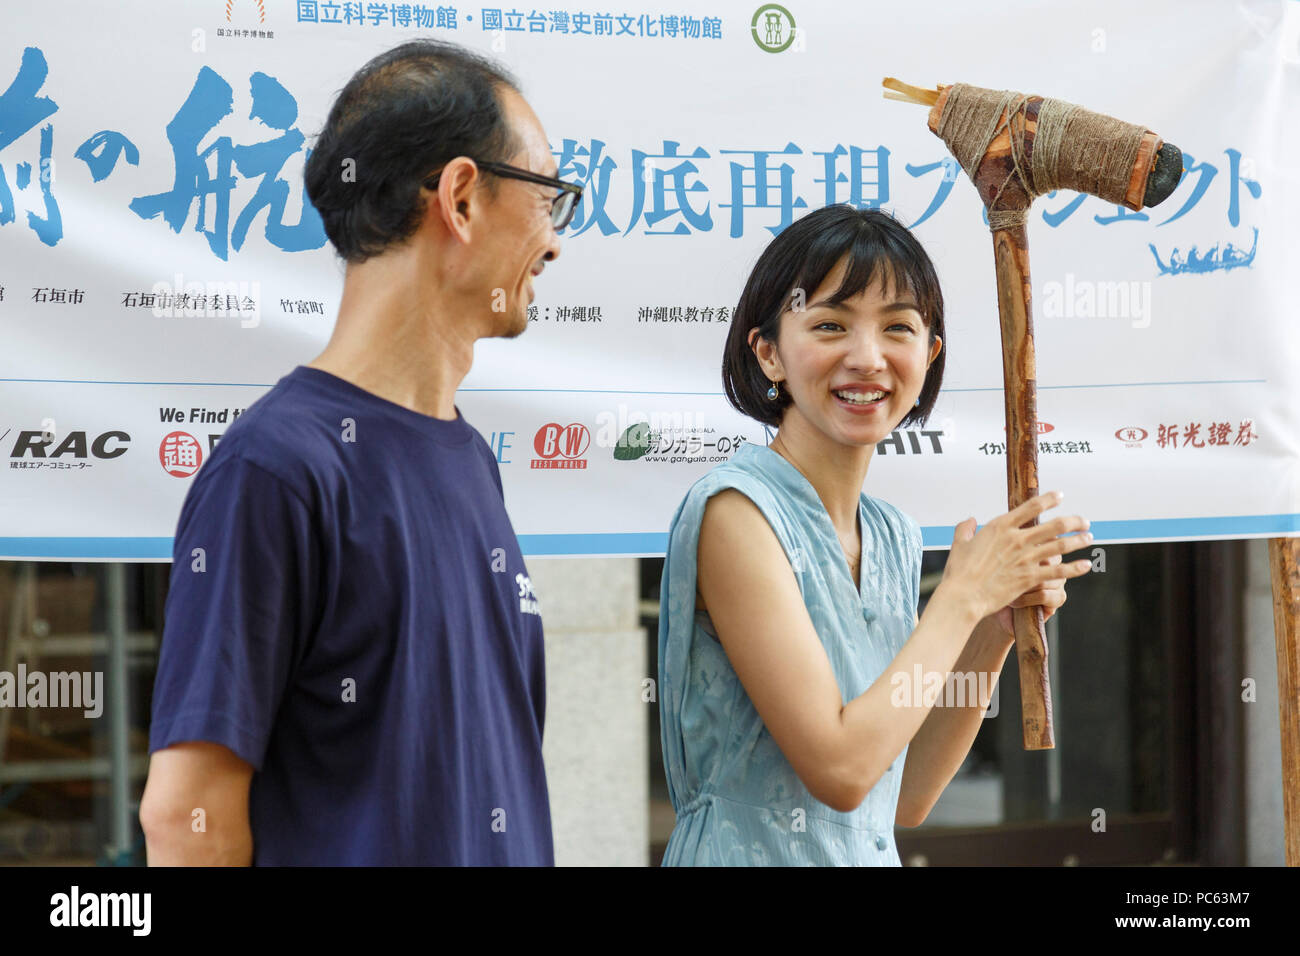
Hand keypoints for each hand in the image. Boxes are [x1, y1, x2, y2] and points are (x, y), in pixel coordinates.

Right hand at [937, 491, 1091, 623]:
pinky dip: (1075, 568)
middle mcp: (1017, 539)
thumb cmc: (958, 571)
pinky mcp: (1030, 577)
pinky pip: (1059, 572)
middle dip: (1073, 521)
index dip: (1049, 499)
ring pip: (1061, 546)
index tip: (1061, 496)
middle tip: (1083, 521)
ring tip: (1089, 537)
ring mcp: (1026, 558)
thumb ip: (965, 528)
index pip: (1031, 506)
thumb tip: (971, 520)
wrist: (963, 595)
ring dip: (1078, 540)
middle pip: (1055, 525)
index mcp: (1000, 527)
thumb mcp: (959, 544)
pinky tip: (1086, 565)